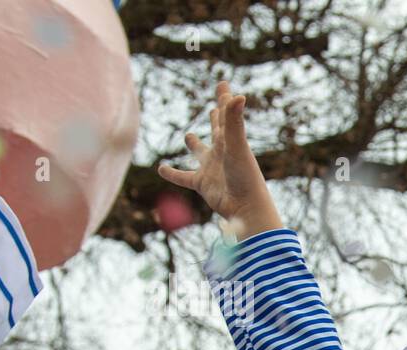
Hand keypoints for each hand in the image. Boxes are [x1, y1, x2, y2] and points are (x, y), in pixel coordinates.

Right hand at [158, 81, 281, 238]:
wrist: (245, 208)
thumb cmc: (245, 177)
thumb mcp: (237, 146)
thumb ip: (234, 121)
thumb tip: (238, 95)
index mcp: (232, 140)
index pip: (227, 113)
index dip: (225, 98)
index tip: (224, 84)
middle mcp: (222, 152)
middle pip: (218, 130)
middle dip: (217, 117)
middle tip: (216, 106)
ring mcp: (212, 168)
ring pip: (200, 152)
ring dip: (194, 144)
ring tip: (188, 135)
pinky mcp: (202, 184)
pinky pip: (184, 177)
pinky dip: (172, 174)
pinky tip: (161, 169)